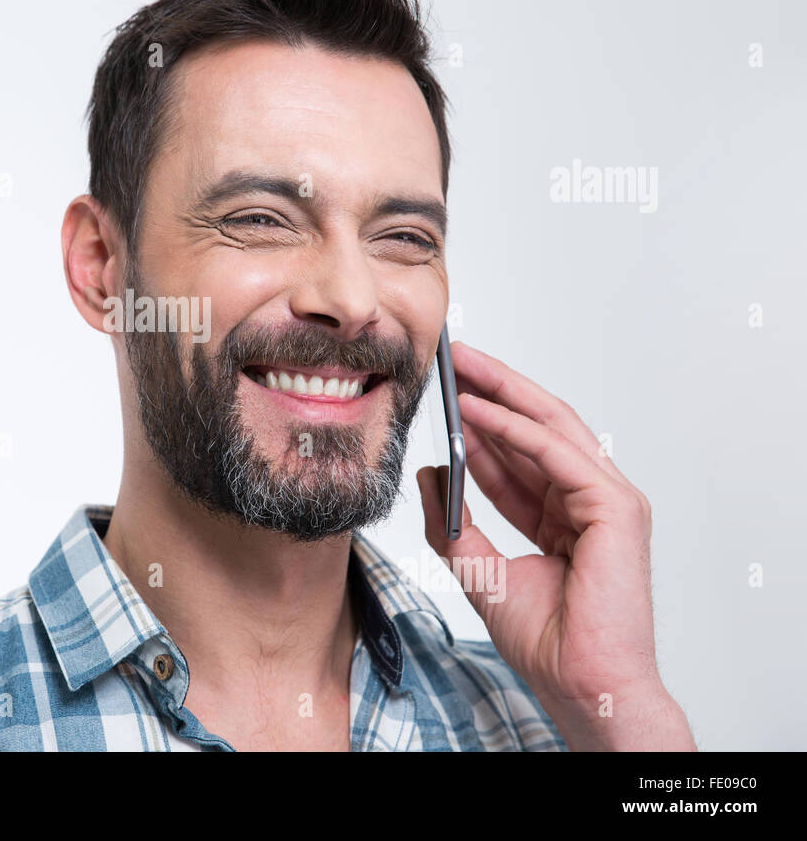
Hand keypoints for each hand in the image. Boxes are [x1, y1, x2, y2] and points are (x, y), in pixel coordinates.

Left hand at [416, 340, 694, 750]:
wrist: (581, 683)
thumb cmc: (548, 642)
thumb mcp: (479, 569)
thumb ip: (453, 522)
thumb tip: (429, 473)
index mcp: (566, 515)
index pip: (519, 455)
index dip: (480, 422)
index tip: (444, 393)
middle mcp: (591, 500)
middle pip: (538, 428)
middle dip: (494, 389)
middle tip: (453, 359)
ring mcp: (608, 501)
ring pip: (550, 427)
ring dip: (501, 392)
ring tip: (459, 367)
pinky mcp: (614, 507)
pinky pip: (555, 453)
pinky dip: (512, 427)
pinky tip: (473, 411)